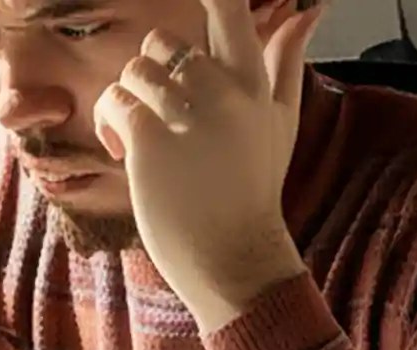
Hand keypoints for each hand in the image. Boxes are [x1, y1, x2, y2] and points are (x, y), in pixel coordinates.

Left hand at [93, 0, 325, 331]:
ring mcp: (187, 115)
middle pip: (163, 41)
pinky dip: (109, 122)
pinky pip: (115, 102)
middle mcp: (224, 91)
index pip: (229, 10)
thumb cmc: (252, 191)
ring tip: (138, 139)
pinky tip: (123, 150)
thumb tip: (307, 10)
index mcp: (254, 82)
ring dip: (127, 101)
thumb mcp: (280, 123)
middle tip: (157, 112)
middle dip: (149, 73)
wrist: (234, 258)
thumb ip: (286, 62)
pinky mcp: (151, 140)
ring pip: (134, 71)